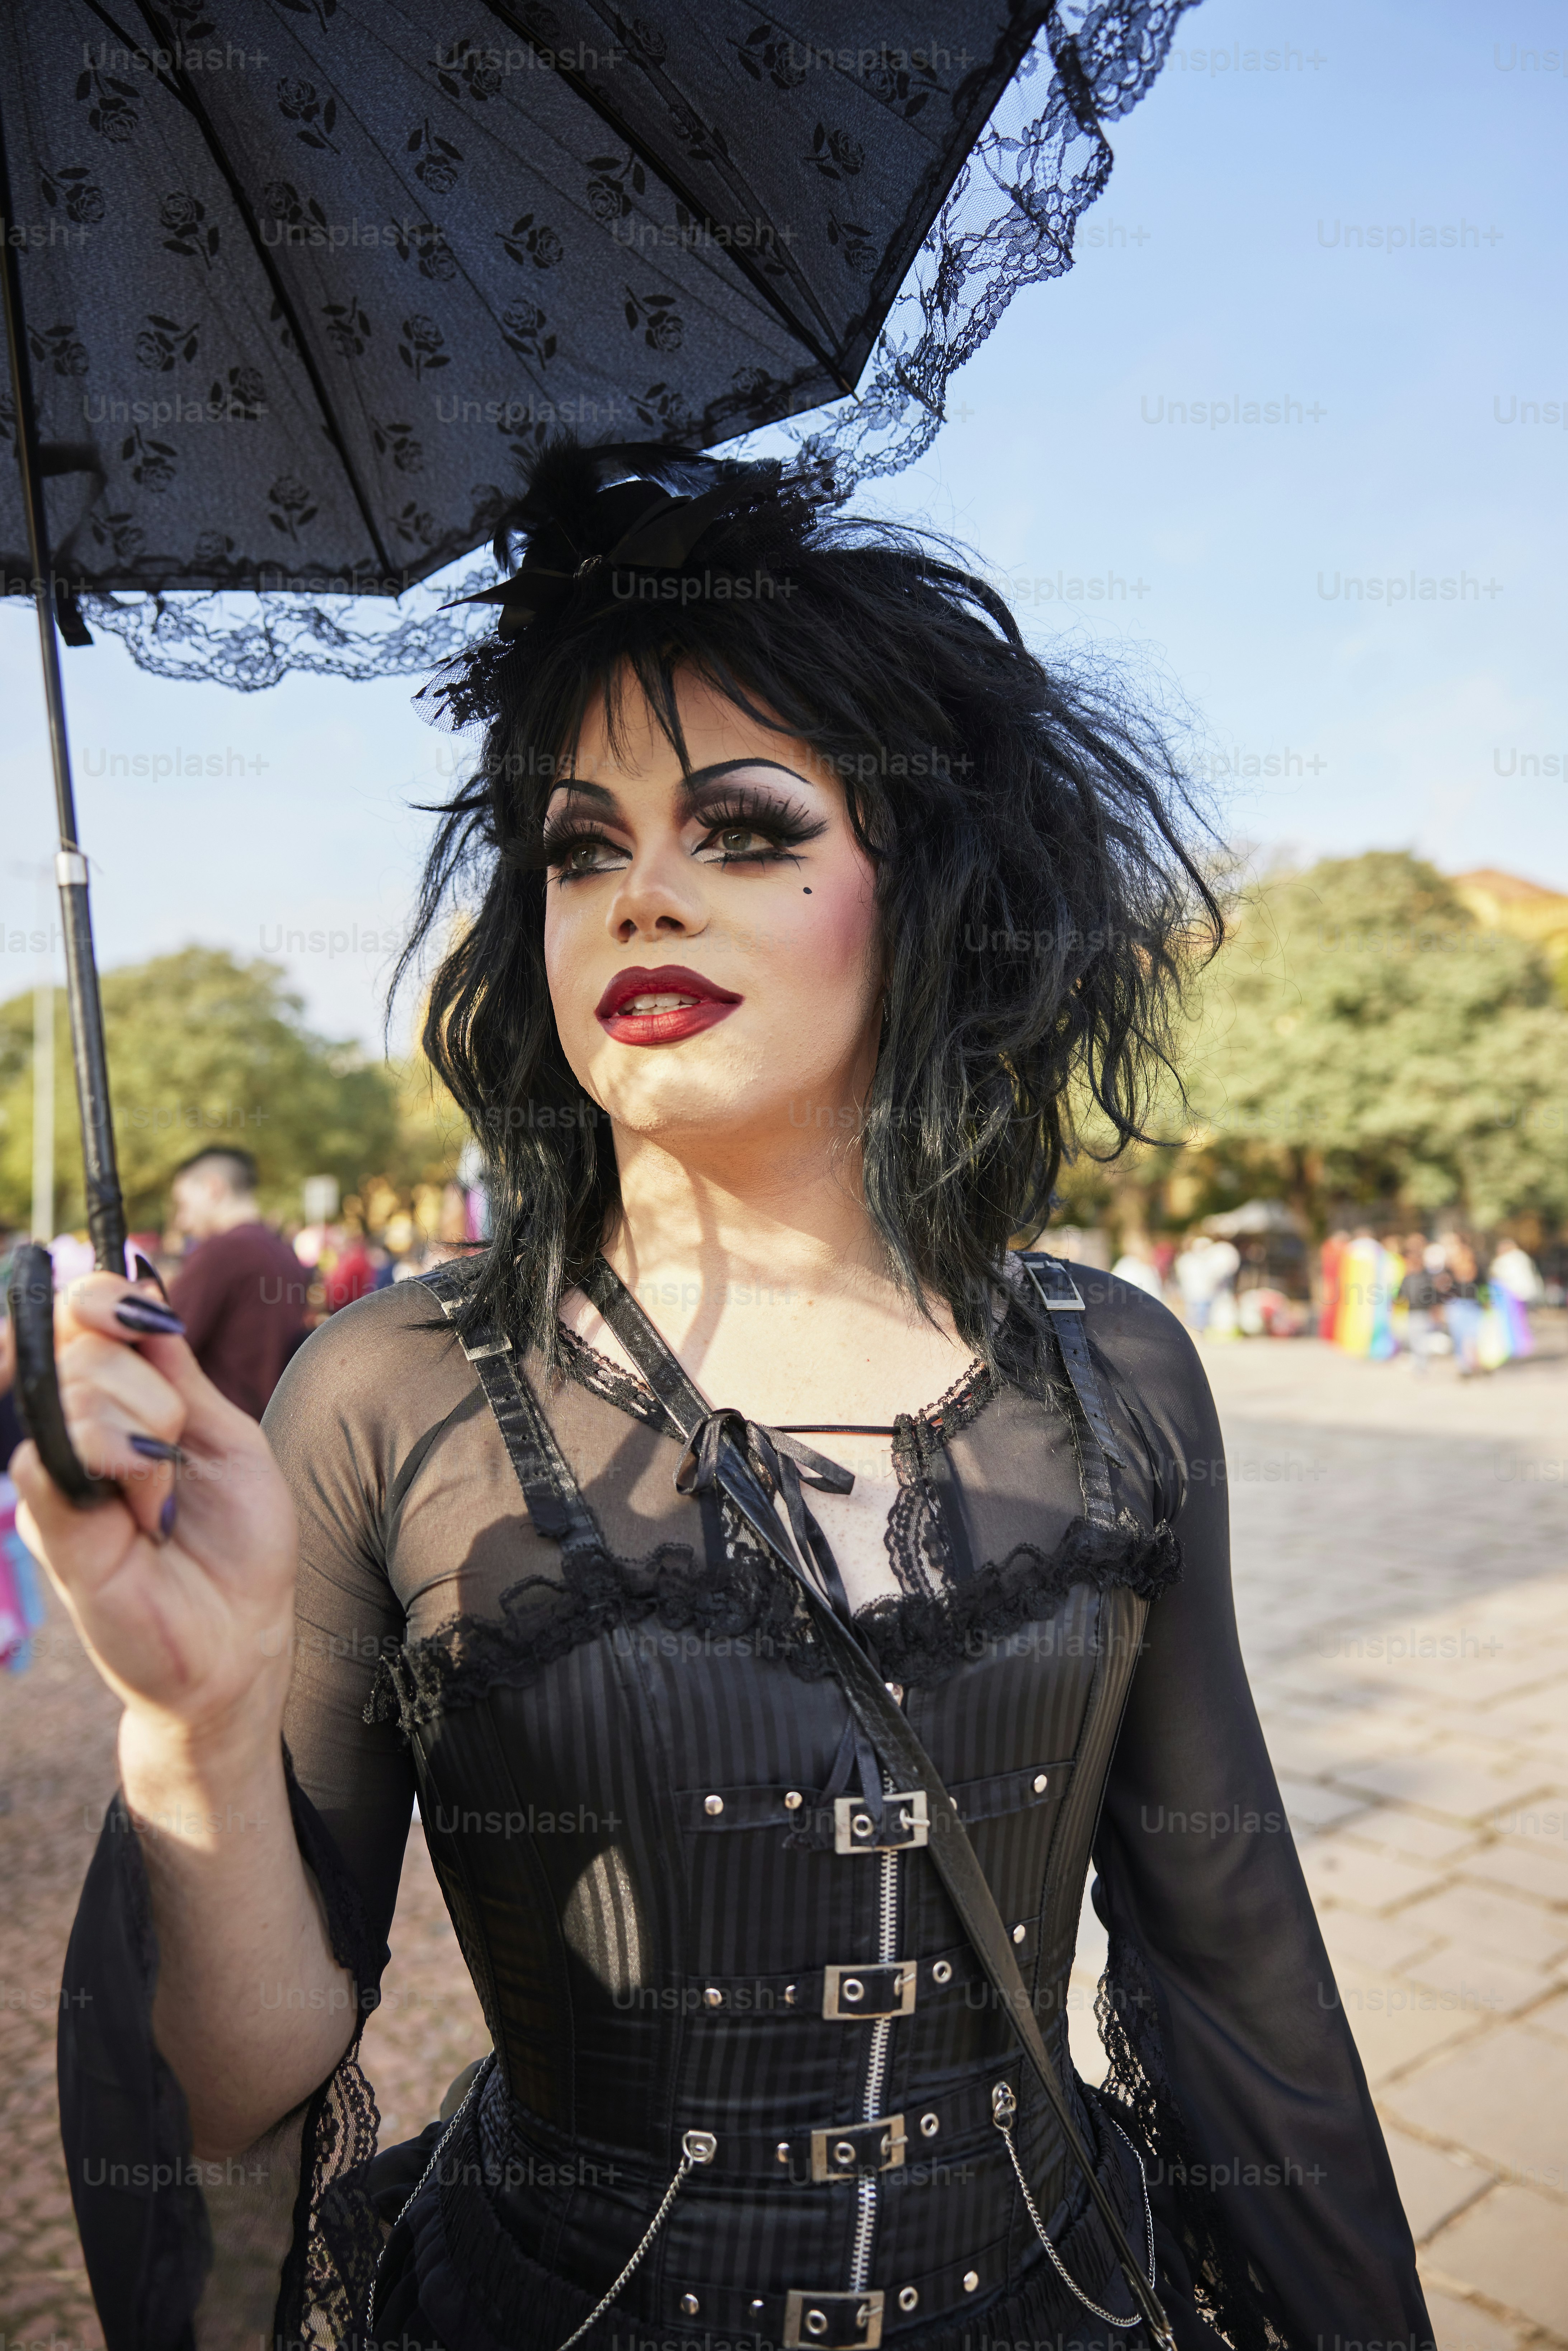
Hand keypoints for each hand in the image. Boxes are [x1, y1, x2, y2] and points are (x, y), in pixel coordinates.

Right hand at [12, 1271, 298, 1749]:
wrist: (240, 1638)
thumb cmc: (238, 1543)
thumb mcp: (224, 1435)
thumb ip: (174, 1367)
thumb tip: (138, 1281)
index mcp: (117, 1403)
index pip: (80, 1319)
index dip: (98, 1297)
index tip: (137, 1311)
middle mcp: (73, 1432)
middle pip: (84, 1346)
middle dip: (154, 1392)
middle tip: (173, 1464)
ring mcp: (54, 1477)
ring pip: (74, 1390)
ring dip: (146, 1434)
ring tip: (161, 1504)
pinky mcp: (47, 1524)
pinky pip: (53, 1455)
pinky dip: (118, 1461)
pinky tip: (144, 1510)